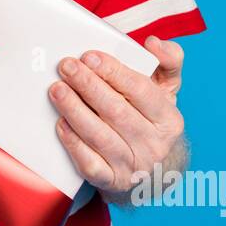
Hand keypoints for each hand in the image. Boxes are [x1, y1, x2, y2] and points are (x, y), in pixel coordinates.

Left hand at [48, 35, 186, 196]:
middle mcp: (154, 145)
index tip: (88, 56)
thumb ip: (168, 61)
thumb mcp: (166, 91)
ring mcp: (133, 167)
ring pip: (100, 136)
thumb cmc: (152, 121)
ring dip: (75, 110)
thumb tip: (154, 43)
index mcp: (169, 119)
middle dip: (88, 86)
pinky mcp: (112, 182)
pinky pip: (89, 163)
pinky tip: (60, 124)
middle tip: (65, 66)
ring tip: (56, 89)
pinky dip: (73, 143)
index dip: (113, 71)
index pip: (141, 90)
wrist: (153, 172)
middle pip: (116, 111)